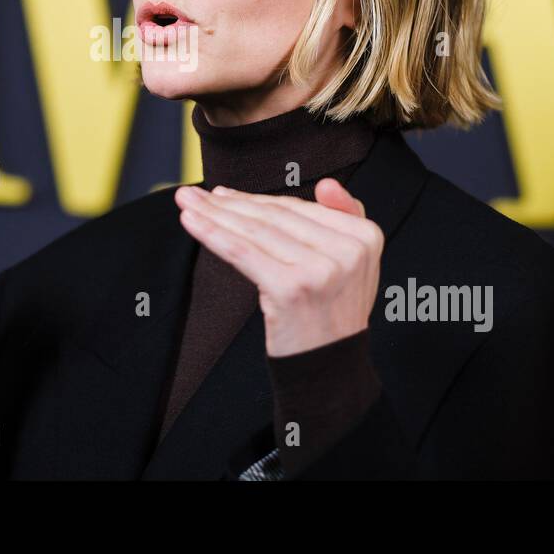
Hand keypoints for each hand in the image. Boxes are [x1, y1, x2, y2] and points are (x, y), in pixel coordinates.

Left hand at [174, 178, 383, 356]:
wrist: (329, 369)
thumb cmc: (330, 314)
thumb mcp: (352, 264)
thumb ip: (344, 220)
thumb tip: (327, 184)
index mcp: (365, 236)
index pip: (298, 209)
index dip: (256, 199)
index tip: (224, 194)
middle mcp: (348, 250)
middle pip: (275, 217)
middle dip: (229, 203)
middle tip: (194, 194)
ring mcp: (320, 270)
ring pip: (256, 231)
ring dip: (215, 214)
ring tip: (188, 204)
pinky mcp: (291, 288)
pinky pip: (243, 252)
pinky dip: (213, 234)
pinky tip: (192, 222)